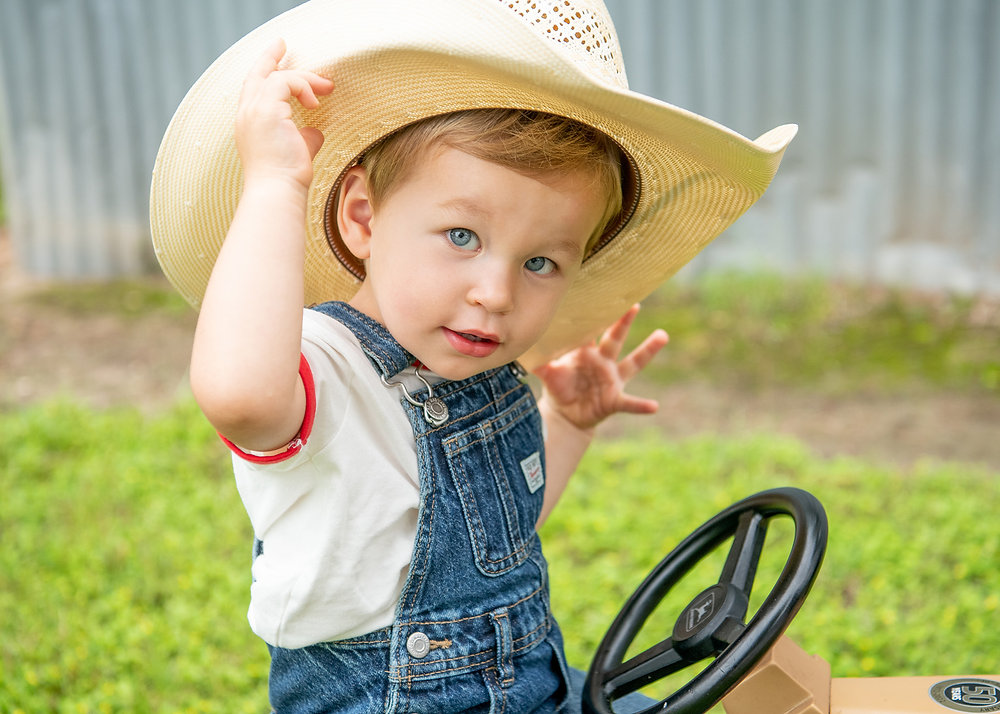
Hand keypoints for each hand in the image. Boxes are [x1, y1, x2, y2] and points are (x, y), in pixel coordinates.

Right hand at [235, 38, 334, 191]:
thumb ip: (304, 138)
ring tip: (326, 87)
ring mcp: (253, 110)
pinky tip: (315, 102)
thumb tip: (316, 131)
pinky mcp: (266, 109)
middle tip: (282, 43)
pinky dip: (303, 86)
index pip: (255, 90)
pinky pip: (285, 81)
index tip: (279, 57)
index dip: (266, 71)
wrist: (277, 191)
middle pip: (256, 74)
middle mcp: (246, 114)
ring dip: (304, 78)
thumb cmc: (286, 179)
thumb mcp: (296, 152)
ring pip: (277, 76)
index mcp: (250, 124)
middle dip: (270, 56)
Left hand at [533, 304, 668, 431]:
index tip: (599, 295)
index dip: (593, 316)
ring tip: (663, 335)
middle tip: (635, 302)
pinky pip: (630, 402)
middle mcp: (602, 361)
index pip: (590, 330)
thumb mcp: (548, 375)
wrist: (566, 414)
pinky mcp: (615, 399)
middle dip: (624, 322)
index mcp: (585, 352)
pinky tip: (654, 406)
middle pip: (615, 338)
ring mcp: (612, 379)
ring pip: (633, 362)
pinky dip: (642, 405)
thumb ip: (539, 363)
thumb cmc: (559, 388)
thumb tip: (521, 351)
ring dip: (647, 350)